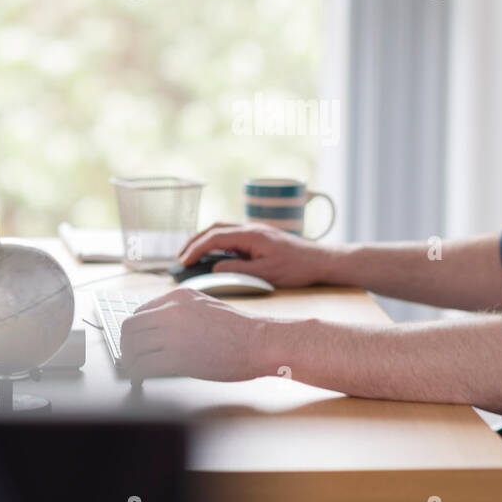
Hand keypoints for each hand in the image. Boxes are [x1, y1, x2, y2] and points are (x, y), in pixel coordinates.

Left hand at [119, 287, 267, 380]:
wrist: (260, 342)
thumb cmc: (240, 330)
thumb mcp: (206, 307)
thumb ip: (181, 314)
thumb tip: (161, 332)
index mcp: (178, 297)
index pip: (140, 312)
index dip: (135, 332)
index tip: (137, 344)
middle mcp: (171, 310)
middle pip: (129, 328)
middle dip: (126, 346)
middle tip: (130, 359)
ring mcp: (173, 333)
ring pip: (132, 347)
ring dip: (129, 362)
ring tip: (135, 372)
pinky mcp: (176, 357)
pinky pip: (143, 366)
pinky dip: (137, 375)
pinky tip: (142, 380)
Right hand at [177, 222, 337, 287]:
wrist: (321, 260)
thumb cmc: (297, 268)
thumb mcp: (266, 274)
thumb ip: (238, 271)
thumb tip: (215, 269)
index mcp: (251, 235)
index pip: (215, 237)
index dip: (196, 248)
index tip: (183, 260)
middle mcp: (252, 227)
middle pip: (215, 227)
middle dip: (195, 240)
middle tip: (180, 256)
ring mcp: (256, 230)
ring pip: (223, 228)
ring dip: (205, 239)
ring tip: (192, 254)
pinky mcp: (260, 236)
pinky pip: (233, 234)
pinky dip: (218, 241)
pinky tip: (215, 253)